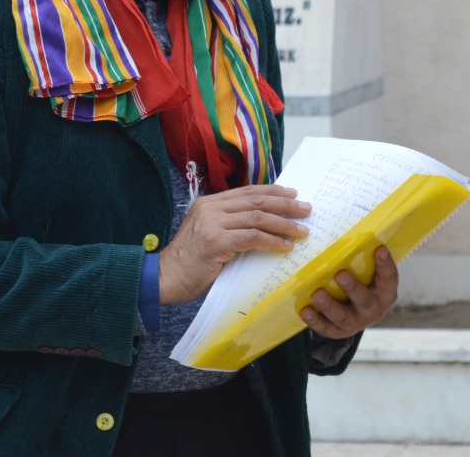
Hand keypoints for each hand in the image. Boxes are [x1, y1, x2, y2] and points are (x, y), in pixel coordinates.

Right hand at [158, 184, 310, 304]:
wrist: (163, 278)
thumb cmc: (189, 262)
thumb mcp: (210, 236)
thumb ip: (231, 227)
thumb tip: (265, 226)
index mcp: (209, 203)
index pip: (248, 192)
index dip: (273, 192)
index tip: (293, 195)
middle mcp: (211, 208)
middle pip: (256, 201)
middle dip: (285, 205)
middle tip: (306, 210)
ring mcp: (213, 223)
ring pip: (258, 218)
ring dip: (284, 224)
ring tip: (302, 230)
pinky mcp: (216, 241)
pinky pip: (252, 237)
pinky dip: (272, 240)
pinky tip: (285, 245)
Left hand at [299, 245, 399, 338]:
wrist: (360, 314)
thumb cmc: (365, 283)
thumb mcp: (371, 273)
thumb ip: (364, 257)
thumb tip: (351, 226)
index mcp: (385, 291)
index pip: (389, 278)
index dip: (385, 264)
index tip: (379, 249)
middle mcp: (374, 309)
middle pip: (364, 300)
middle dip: (352, 287)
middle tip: (340, 274)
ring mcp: (356, 322)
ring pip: (343, 316)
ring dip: (329, 305)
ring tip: (317, 293)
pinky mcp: (339, 332)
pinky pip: (327, 328)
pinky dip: (315, 321)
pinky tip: (305, 310)